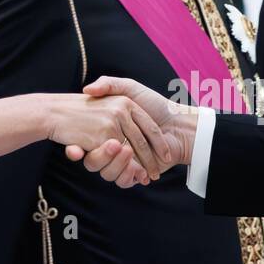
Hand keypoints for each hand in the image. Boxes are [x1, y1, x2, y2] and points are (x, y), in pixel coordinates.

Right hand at [63, 76, 198, 187]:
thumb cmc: (158, 104)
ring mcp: (125, 158)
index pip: (94, 136)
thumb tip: (88, 89)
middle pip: (100, 157)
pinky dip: (129, 176)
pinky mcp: (135, 171)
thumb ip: (109, 83)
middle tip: (114, 146)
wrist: (183, 126)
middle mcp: (116, 142)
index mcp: (110, 127)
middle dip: (104, 155)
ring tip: (129, 155)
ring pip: (110, 170)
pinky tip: (138, 172)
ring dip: (118, 166)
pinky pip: (124, 179)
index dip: (91, 139)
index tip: (79, 142)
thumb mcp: (130, 87)